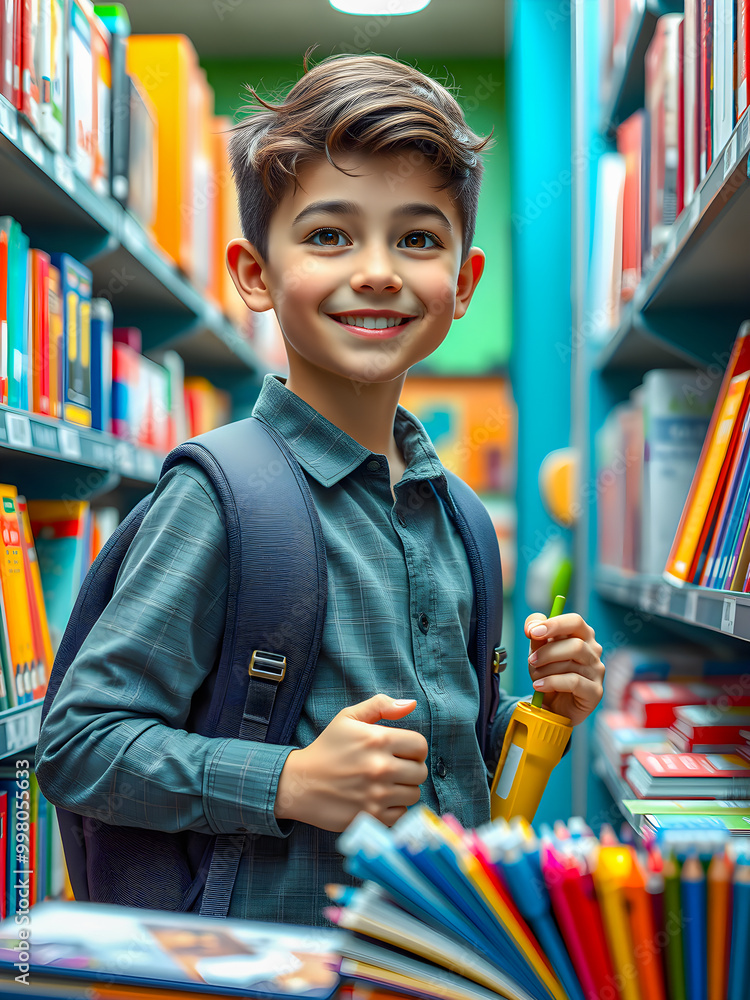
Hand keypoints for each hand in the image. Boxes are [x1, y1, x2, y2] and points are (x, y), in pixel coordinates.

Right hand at [274, 694, 428, 831]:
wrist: (300, 783)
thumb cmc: (326, 748)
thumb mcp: (348, 718)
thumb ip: (380, 705)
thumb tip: (411, 704)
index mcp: (378, 739)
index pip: (420, 746)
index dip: (414, 748)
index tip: (402, 752)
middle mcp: (380, 767)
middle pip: (420, 772)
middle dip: (410, 769)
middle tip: (394, 768)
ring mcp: (376, 794)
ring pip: (414, 794)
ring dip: (404, 789)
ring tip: (386, 784)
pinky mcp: (371, 816)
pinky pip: (402, 814)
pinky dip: (395, 808)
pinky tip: (379, 799)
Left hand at [524, 612, 603, 725]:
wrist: (554, 705)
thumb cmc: (550, 673)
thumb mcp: (538, 651)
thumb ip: (536, 635)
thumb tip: (532, 626)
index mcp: (583, 635)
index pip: (575, 621)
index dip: (554, 624)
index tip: (532, 632)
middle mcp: (594, 651)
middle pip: (575, 643)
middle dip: (547, 652)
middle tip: (531, 660)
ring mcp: (597, 671)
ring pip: (572, 663)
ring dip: (546, 669)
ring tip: (535, 677)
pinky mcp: (595, 691)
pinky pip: (573, 682)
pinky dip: (551, 682)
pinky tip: (539, 686)